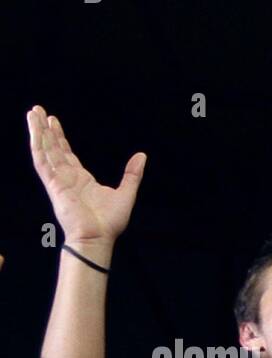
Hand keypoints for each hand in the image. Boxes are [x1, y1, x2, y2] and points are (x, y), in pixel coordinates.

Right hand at [28, 106, 144, 249]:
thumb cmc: (110, 222)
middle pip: (53, 148)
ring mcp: (58, 180)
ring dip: (38, 131)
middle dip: (46, 129)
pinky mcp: (52, 184)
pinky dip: (37, 144)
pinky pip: (41, 160)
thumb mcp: (126, 193)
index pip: (66, 153)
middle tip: (39, 110)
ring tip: (33, 112)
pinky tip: (34, 129)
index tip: (54, 121)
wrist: (98, 237)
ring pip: (44, 150)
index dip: (59, 137)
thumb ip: (132, 174)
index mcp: (81, 179)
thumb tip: (142, 156)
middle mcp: (67, 177)